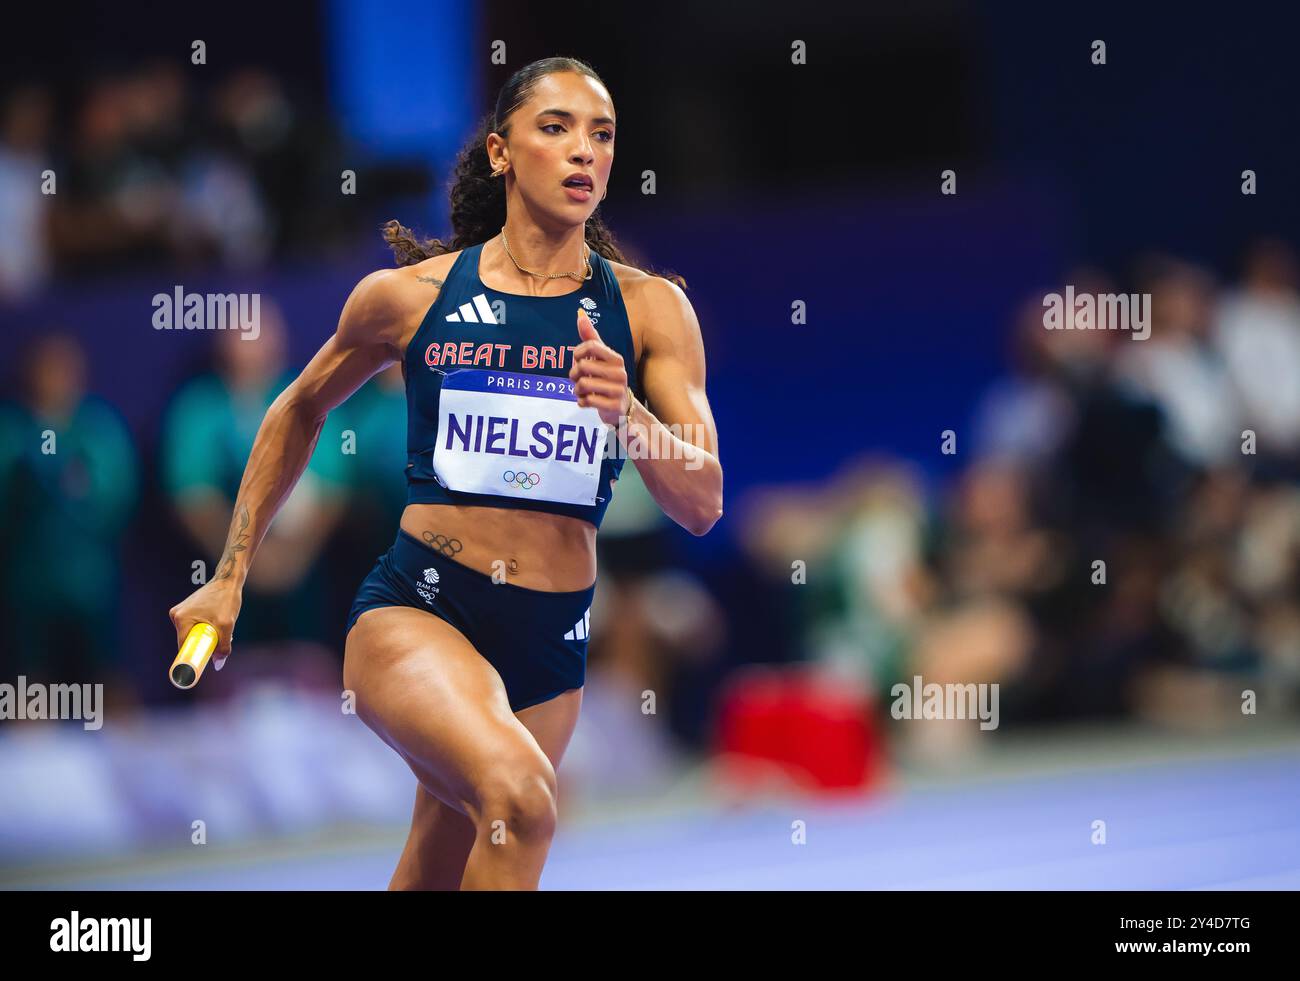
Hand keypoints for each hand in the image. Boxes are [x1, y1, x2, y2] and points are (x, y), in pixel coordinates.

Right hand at [169, 579, 241, 670]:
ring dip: (205, 636)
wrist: (229, 580)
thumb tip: (218, 664)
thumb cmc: (227, 600)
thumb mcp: (227, 625)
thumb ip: (223, 646)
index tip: (198, 668)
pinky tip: (217, 622)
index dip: (190, 659)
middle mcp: (176, 615)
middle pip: (188, 641)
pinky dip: (205, 629)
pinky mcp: (187, 610)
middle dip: (202, 645)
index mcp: (180, 619)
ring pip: (192, 634)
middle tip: (218, 644)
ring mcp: (180, 612)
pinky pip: (194, 627)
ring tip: (221, 628)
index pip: (183, 646)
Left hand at [569, 308, 629, 426]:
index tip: (577, 359)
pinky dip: (582, 402)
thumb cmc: (605, 377)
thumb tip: (580, 313)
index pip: (590, 345)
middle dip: (574, 374)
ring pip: (583, 384)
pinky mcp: (614, 406)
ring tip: (582, 391)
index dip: (577, 353)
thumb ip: (590, 336)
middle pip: (583, 366)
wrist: (620, 406)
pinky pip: (588, 401)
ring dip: (577, 389)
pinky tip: (587, 401)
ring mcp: (618, 390)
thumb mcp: (599, 356)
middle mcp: (620, 372)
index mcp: (616, 358)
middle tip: (578, 379)